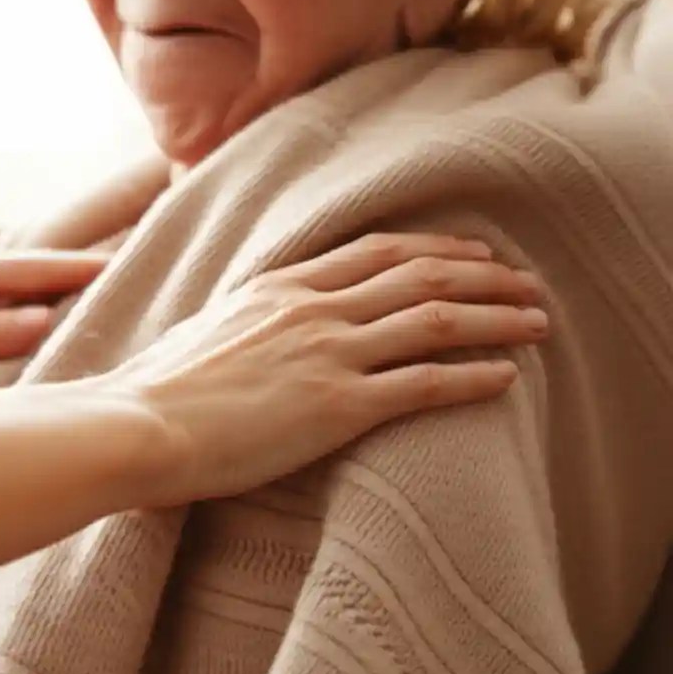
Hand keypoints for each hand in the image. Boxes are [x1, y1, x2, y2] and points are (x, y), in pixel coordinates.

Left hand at [0, 246, 110, 388]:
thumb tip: (44, 319)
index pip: (37, 269)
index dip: (85, 268)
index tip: (135, 260)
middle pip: (26, 253)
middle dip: (72, 255)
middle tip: (123, 253)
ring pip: (1, 254)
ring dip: (39, 260)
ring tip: (77, 268)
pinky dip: (6, 266)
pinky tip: (4, 278)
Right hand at [94, 233, 547, 506]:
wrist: (137, 425)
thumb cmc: (154, 389)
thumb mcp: (203, 330)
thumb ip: (242, 319)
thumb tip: (247, 324)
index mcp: (279, 286)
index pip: (375, 252)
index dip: (434, 248)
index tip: (471, 251)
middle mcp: (312, 308)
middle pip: (419, 273)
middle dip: (483, 272)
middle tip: (526, 280)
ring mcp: (328, 352)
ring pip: (434, 318)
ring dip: (495, 315)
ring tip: (537, 320)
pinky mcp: (337, 406)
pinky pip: (423, 382)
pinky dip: (471, 375)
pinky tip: (506, 377)